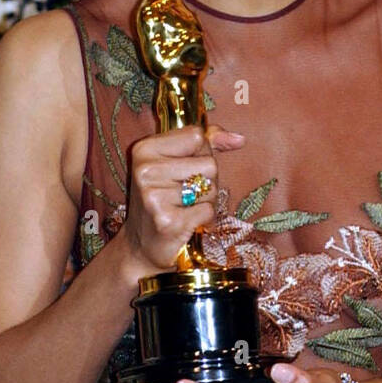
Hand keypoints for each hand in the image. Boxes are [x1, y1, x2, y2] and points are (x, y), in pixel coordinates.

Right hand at [119, 123, 244, 278]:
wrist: (142, 246)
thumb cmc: (164, 199)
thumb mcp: (176, 163)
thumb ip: (208, 143)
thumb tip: (239, 139)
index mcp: (145, 149)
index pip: (196, 135)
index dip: (200, 153)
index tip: (184, 168)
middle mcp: (145, 170)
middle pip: (209, 163)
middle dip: (206, 180)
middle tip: (184, 194)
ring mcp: (154, 196)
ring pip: (211, 188)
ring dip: (206, 200)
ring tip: (184, 208)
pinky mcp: (167, 221)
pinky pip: (208, 210)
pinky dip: (203, 218)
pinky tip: (185, 222)